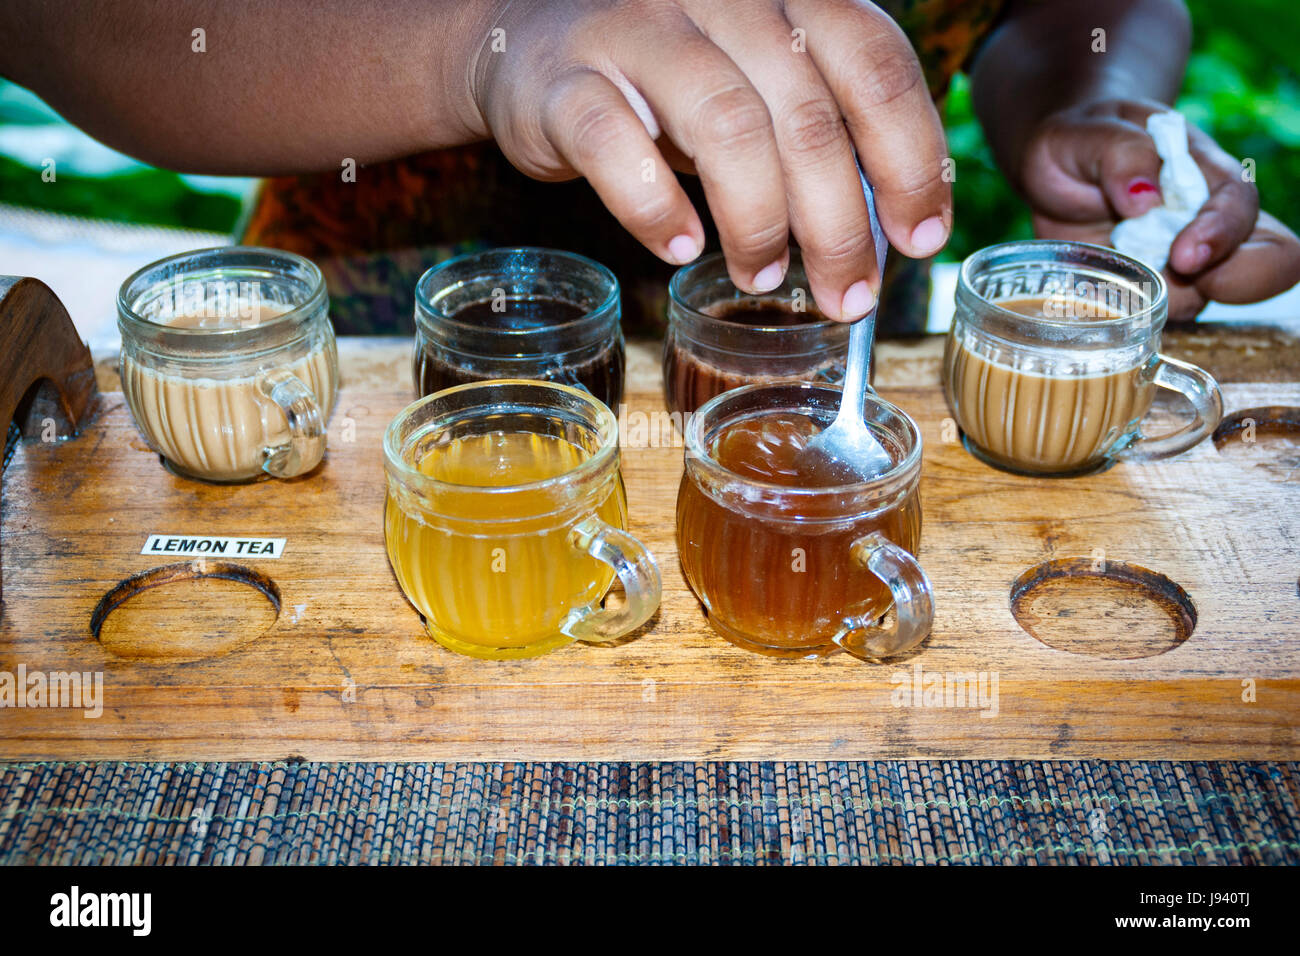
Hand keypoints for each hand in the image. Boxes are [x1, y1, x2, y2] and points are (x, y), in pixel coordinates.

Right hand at [467, 0, 951, 319]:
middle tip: (847, 295)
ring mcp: (639, 28)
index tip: (920, 238)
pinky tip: (679, 247)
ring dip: (756, 222)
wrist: (530, 41)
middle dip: (839, 223)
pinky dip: (655, 206)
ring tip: (762, 276)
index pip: (874, 64)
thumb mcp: (760, 77)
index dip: (910, 157)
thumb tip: (903, 222)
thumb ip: (825, 123)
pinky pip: (615, 146)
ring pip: (724, 126)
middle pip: (805, 112)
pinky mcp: (566, 79)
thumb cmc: (670, 77)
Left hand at [1019, 98, 1299, 319]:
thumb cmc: (1078, 143)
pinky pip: (1154, 321)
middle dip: (1242, 280)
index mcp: (1203, 174)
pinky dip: (1127, 317)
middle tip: (1181, 275)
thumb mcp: (1085, 134)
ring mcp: (1180, 267)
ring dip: (1165, 302)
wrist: (1052, 171)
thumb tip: (1144, 197)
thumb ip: (1118, 153)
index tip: (1185, 255)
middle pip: (1269, 261)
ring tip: (1111, 281)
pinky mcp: (1147, 295)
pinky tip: (1093, 297)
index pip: (1241, 205)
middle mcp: (1205, 224)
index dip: (1223, 231)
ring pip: (1205, 300)